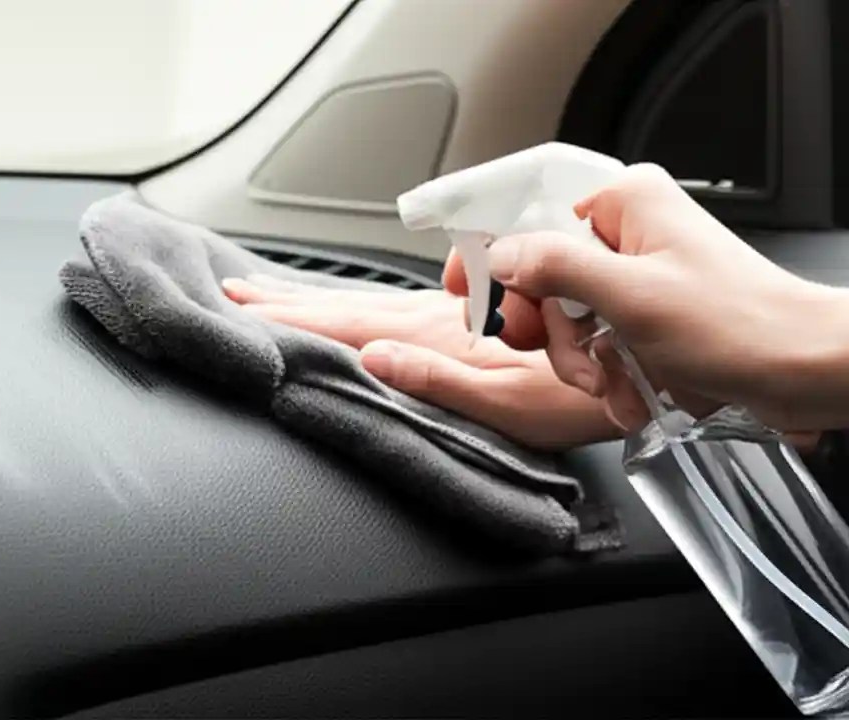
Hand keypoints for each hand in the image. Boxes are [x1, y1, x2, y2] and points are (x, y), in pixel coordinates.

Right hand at [222, 275, 619, 449]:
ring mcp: (484, 309)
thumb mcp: (533, 389)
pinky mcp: (506, 316)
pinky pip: (426, 313)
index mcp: (461, 325)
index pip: (355, 318)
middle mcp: (467, 308)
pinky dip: (377, 316)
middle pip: (360, 305)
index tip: (240, 301)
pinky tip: (364, 322)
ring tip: (276, 304)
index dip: (294, 313)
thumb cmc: (637, 371)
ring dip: (329, 309)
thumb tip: (376, 355)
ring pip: (389, 307)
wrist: (726, 348)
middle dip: (295, 302)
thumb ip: (446, 372)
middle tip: (238, 293)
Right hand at [443, 163, 848, 432]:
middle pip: (539, 276)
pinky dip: (604, 372)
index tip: (466, 289)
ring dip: (579, 360)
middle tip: (562, 352)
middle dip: (549, 329)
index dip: (489, 253)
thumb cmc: (741, 324)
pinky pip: (594, 341)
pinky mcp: (645, 314)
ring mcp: (636, 275)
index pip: (527, 212)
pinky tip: (628, 391)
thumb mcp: (631, 295)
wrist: (803, 371)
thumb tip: (500, 258)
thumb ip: (554, 267)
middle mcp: (628, 232)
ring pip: (562, 318)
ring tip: (612, 381)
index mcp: (624, 203)